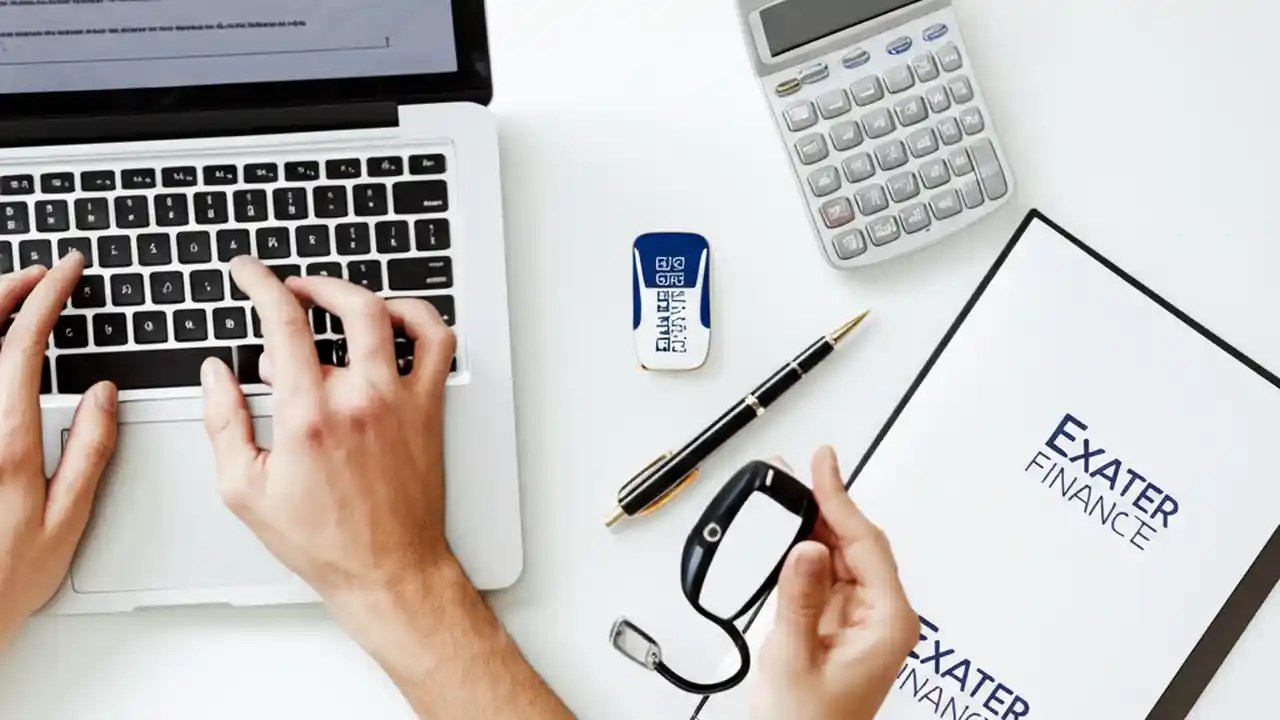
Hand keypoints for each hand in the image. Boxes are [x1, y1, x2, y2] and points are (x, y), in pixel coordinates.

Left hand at [0, 257, 117, 646]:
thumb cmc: (5, 579)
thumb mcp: (67, 520)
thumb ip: (89, 450)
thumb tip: (102, 394)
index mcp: (5, 442)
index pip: (22, 347)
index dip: (47, 298)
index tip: (67, 273)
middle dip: (8, 290)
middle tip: (40, 275)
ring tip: (11, 300)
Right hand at [199, 257, 457, 609]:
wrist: (387, 569)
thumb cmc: (323, 539)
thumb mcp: (244, 490)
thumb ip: (223, 422)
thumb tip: (214, 372)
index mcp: (308, 417)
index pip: (282, 323)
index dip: (260, 284)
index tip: (248, 272)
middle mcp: (359, 399)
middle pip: (340, 306)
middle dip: (305, 286)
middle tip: (287, 289)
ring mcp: (401, 400)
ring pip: (388, 315)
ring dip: (356, 294)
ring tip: (333, 298)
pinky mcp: (429, 408)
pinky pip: (438, 342)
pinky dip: (419, 317)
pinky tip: (394, 319)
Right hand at [752, 447, 918, 719]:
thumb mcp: (793, 659)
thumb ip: (798, 599)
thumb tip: (807, 547)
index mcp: (887, 623)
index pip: (866, 543)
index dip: (841, 497)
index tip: (824, 463)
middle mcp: (881, 617)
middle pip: (857, 543)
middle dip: (826, 504)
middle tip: (797, 470)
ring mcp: (861, 620)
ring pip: (842, 555)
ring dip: (814, 526)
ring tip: (787, 494)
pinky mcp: (839, 624)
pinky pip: (827, 574)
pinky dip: (806, 552)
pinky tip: (790, 535)